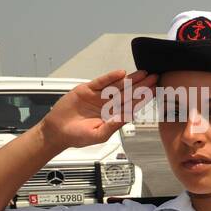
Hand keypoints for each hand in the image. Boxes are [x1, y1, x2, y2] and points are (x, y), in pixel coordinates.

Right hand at [38, 69, 157, 149]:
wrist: (56, 132)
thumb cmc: (77, 136)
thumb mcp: (98, 135)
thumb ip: (113, 126)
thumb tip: (127, 118)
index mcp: (113, 115)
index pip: (131, 105)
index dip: (143, 98)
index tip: (154, 92)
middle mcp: (108, 104)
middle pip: (128, 93)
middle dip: (141, 86)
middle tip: (154, 77)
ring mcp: (98, 96)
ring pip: (117, 86)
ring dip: (130, 79)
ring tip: (143, 73)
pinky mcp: (87, 90)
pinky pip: (100, 82)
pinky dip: (110, 77)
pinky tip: (121, 73)